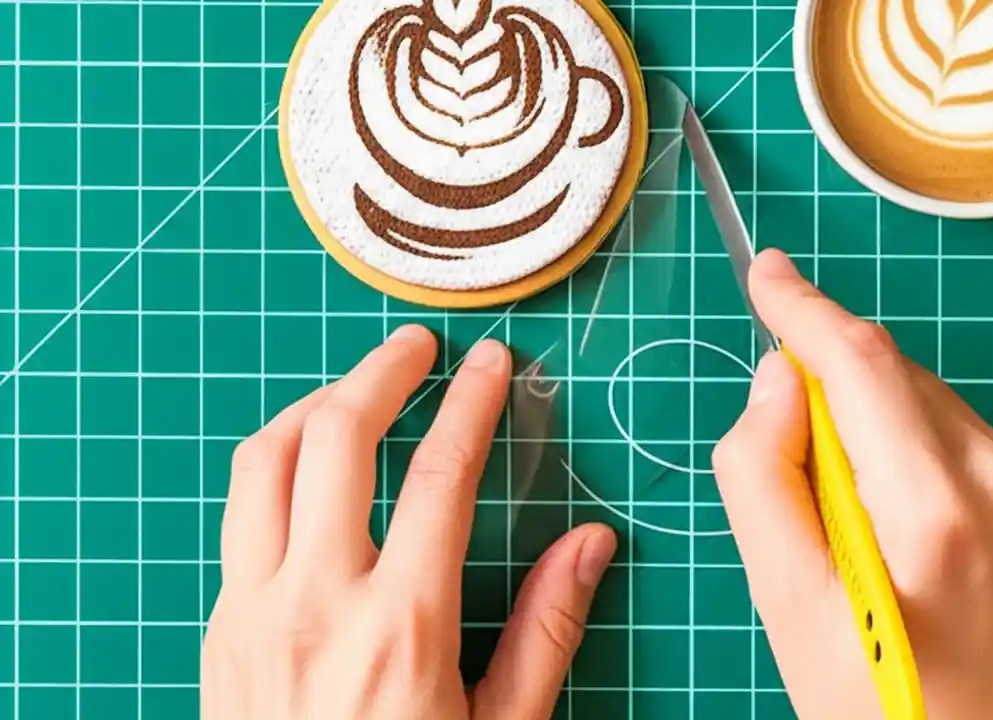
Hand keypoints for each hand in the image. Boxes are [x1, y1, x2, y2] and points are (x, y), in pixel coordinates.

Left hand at [202, 326, 616, 719]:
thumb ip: (545, 630)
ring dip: (315, 405)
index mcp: (400, 626)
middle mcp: (314, 601)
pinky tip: (315, 473)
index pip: (442, 476)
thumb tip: (591, 544)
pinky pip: (240, 514)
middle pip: (337, 437)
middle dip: (382, 372)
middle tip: (418, 347)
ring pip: (266, 460)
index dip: (471, 404)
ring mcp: (251, 611)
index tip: (490, 363)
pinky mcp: (217, 629)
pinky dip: (278, 466)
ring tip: (359, 390)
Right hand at [713, 250, 992, 719]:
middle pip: (893, 375)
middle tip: (789, 459)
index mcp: (936, 509)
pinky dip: (906, 447)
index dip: (805, 308)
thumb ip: (762, 474)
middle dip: (827, 384)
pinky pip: (953, 434)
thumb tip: (780, 379)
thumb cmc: (872, 705)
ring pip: (923, 400)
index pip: (862, 364)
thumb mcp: (784, 601)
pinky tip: (891, 519)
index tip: (764, 272)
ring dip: (866, 419)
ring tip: (846, 515)